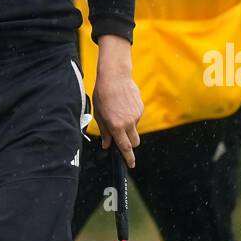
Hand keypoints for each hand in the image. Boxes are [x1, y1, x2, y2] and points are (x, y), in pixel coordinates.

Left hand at [92, 35, 142, 167]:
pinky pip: (137, 117)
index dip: (128, 158)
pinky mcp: (141, 108)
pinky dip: (131, 116)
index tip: (131, 165)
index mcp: (116, 126)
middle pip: (134, 142)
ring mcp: (136, 115)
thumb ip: (104, 131)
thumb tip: (107, 145)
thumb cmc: (103, 94)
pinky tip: (123, 105)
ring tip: (118, 112)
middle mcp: (128, 123)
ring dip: (129, 127)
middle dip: (130, 144)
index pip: (125, 147)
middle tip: (122, 137)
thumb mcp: (99, 114)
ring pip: (135, 129)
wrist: (115, 76)